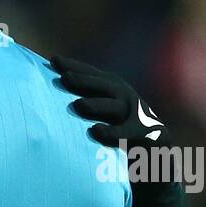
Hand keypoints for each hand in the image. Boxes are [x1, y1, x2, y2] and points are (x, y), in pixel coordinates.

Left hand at [51, 54, 170, 150]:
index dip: (74, 66)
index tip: (54, 60)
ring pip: (115, 107)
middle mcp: (124, 97)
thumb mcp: (104, 107)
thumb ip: (85, 97)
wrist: (154, 146)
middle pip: (104, 86)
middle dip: (85, 81)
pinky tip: (95, 131)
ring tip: (79, 104)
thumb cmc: (118, 126)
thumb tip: (51, 89)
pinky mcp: (142, 134)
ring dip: (96, 105)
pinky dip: (111, 133)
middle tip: (65, 77)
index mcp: (113, 88)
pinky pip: (125, 133)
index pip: (92, 75)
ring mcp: (135, 114)